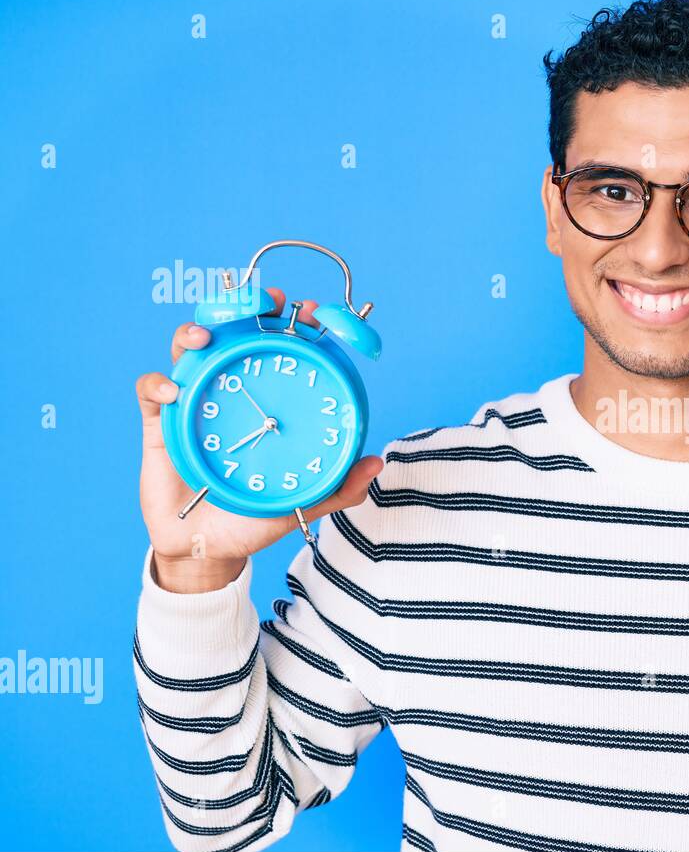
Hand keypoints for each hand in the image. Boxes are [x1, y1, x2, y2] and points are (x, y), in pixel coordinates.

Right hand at [136, 291, 383, 593]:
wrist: (208, 549)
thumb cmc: (253, 517)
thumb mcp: (301, 500)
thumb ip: (338, 486)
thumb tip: (375, 464)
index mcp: (265, 403)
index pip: (278, 351)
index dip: (294, 325)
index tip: (314, 313)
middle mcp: (228, 393)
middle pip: (232, 335)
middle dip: (244, 308)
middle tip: (263, 301)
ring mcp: (191, 404)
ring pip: (186, 351)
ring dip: (192, 332)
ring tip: (202, 335)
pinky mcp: (158, 423)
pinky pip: (150, 391)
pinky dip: (157, 385)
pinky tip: (171, 394)